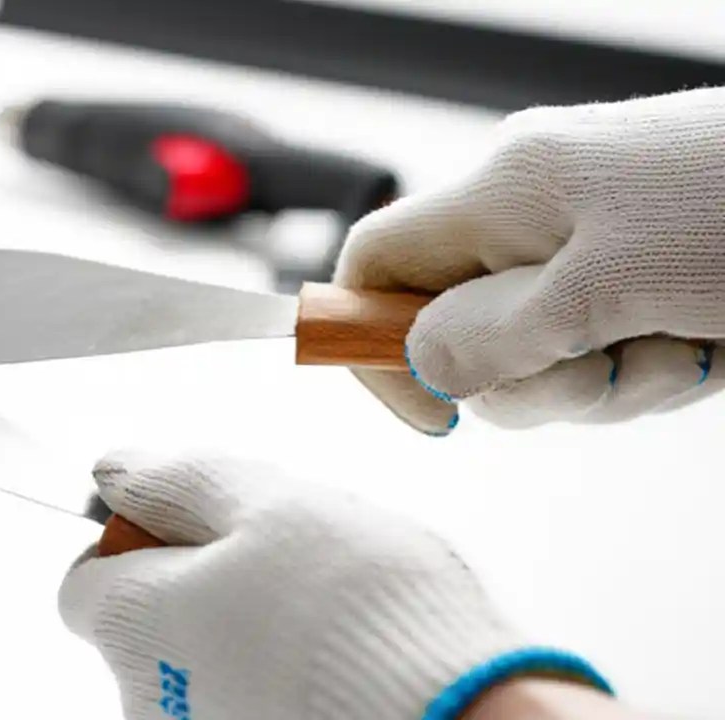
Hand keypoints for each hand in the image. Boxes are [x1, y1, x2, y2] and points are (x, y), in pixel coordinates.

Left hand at [58, 450, 609, 719]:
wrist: (450, 713)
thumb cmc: (359, 607)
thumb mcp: (263, 501)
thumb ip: (176, 482)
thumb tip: (113, 471)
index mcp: (134, 622)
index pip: (84, 579)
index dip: (137, 540)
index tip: (198, 525)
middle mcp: (146, 696)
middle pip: (144, 623)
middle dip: (197, 582)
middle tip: (280, 558)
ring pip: (198, 662)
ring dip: (239, 627)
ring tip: (320, 608)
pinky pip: (241, 697)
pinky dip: (270, 674)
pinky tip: (329, 657)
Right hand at [334, 86, 724, 434]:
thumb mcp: (608, 288)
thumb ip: (494, 335)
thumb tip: (421, 368)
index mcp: (503, 190)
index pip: (375, 264)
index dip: (368, 343)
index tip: (426, 414)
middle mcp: (533, 215)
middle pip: (459, 333)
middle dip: (530, 381)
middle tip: (600, 367)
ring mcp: (588, 249)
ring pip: (535, 359)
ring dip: (604, 384)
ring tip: (678, 346)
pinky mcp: (636, 280)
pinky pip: (597, 356)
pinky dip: (646, 374)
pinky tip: (702, 346)